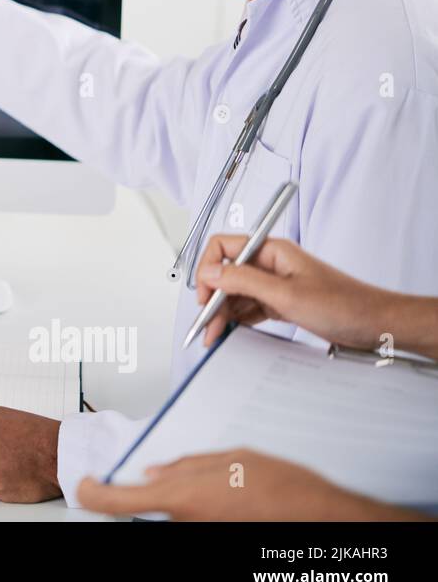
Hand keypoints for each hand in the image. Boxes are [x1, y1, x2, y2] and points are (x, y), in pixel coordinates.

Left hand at [76, 448, 418, 520]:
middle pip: (143, 510)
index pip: (111, 501)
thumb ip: (184, 465)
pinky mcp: (214, 540)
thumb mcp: (230, 458)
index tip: (85, 482)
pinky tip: (228, 501)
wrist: (323, 521)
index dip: (90, 492)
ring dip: (180, 501)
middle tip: (177, 477)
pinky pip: (192, 523)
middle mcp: (184, 524)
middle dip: (150, 492)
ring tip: (220, 487)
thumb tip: (153, 471)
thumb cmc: (283, 487)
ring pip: (170, 517)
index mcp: (180, 496)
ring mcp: (199, 536)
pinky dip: (198, 512)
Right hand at [193, 235, 393, 350]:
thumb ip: (244, 281)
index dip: (208, 269)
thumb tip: (209, 273)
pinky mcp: (281, 302)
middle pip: (226, 274)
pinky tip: (230, 330)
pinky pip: (249, 307)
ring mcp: (275, 283)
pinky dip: (236, 319)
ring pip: (235, 293)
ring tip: (214, 334)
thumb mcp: (287, 294)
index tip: (204, 294)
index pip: (223, 247)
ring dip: (222, 312)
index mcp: (272, 250)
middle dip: (212, 298)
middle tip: (206, 324)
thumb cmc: (345, 305)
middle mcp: (270, 263)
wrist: (377, 325)